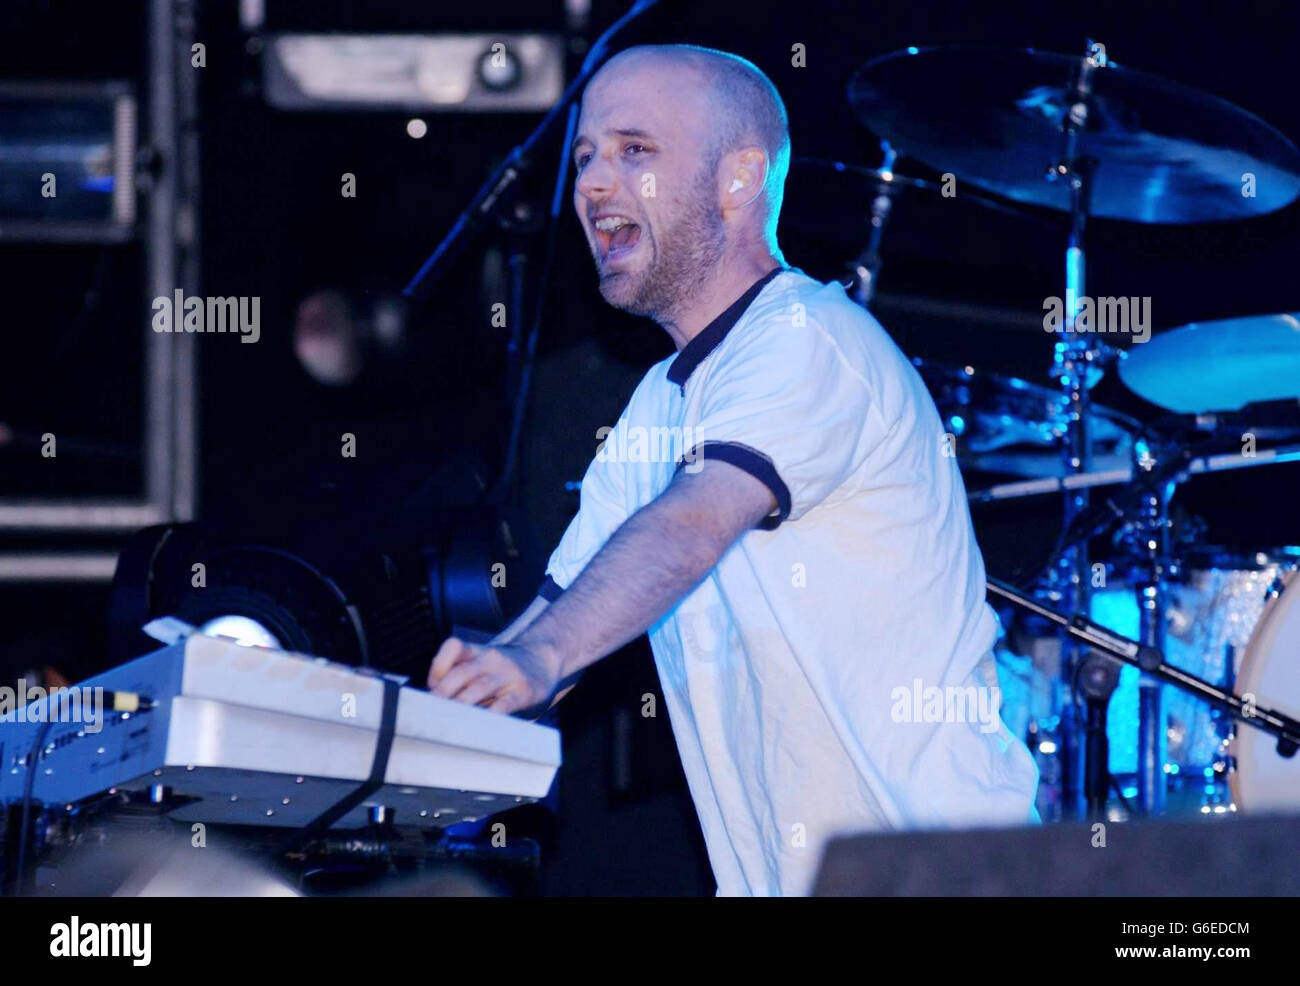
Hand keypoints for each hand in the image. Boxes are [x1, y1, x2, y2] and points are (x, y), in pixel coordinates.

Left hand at [427, 637, 561, 715]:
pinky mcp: (522, 691)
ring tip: (449, 721)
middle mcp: (491, 659)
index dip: (438, 666)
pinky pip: (504, 705)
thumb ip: (459, 677)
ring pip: (480, 687)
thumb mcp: (482, 663)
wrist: (544, 662)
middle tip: (432, 712)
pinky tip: (478, 727)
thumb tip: (432, 703)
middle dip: (444, 693)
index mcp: (477, 651)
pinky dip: (489, 717)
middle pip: (462, 672)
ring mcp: (507, 674)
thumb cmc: (503, 670)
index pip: (453, 646)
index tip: (432, 686)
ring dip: (461, 705)